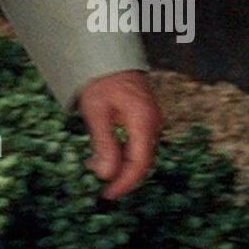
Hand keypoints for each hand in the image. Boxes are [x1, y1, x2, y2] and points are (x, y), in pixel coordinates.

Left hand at [77, 70, 161, 200]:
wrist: (107, 54)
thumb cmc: (100, 79)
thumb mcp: (96, 111)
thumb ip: (103, 144)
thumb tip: (107, 175)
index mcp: (143, 121)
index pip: (140, 163)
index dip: (125, 182)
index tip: (108, 194)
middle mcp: (153, 122)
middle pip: (142, 161)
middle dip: (122, 177)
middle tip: (102, 188)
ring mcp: (151, 119)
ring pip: (140, 153)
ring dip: (121, 165)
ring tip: (95, 168)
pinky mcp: (145, 117)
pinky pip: (137, 142)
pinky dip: (123, 153)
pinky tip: (104, 154)